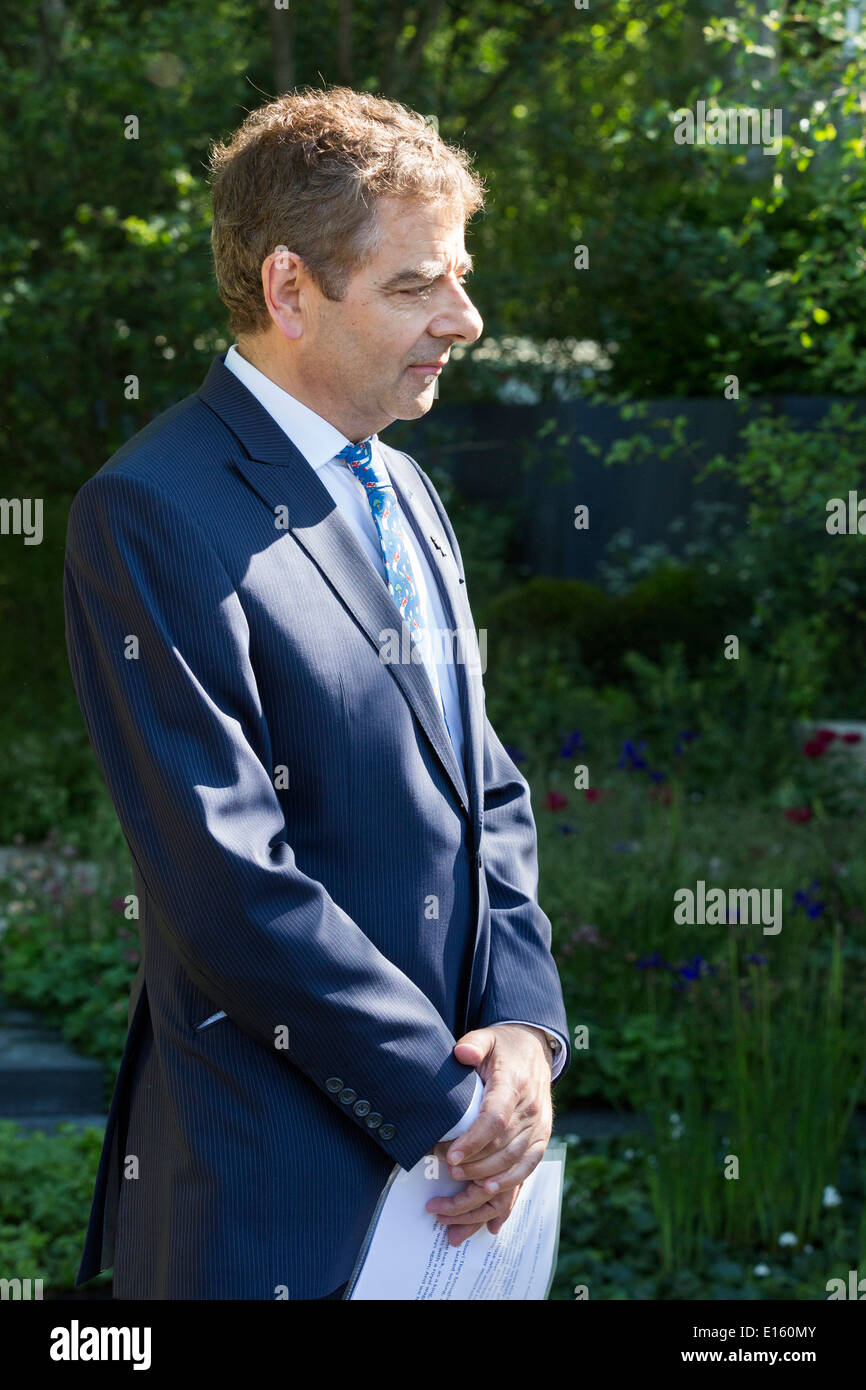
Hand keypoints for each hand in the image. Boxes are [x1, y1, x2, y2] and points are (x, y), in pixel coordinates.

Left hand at [425, 1023, 552, 1246]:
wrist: (535, 1050)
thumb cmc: (504, 1047)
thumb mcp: (488, 1036)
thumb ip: (474, 1044)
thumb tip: (462, 1053)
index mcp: (515, 1085)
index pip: (496, 1118)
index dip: (473, 1141)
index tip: (450, 1156)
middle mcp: (531, 1112)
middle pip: (504, 1150)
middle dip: (474, 1168)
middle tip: (446, 1175)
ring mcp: (539, 1130)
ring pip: (515, 1168)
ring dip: (487, 1187)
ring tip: (457, 1203)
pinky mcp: (540, 1143)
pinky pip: (526, 1175)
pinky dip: (508, 1197)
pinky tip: (490, 1221)